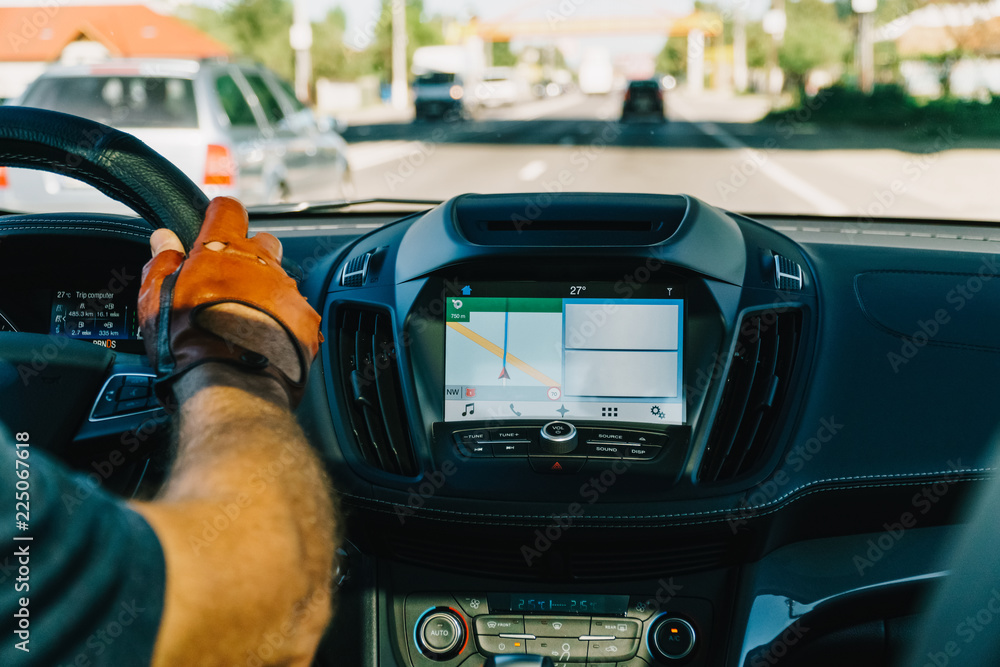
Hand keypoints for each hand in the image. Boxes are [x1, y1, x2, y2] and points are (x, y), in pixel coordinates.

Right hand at [139, 197, 321, 406]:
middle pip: (263, 243)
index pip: (228, 210)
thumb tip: (163, 238)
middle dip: (249, 254)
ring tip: (246, 318)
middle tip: (230, 280)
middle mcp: (261, 264)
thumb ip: (162, 263)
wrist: (233, 384)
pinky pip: (297, 312)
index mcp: (222, 251)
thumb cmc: (190, 342)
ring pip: (281, 278)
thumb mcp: (157, 299)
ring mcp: (288, 291)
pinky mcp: (306, 320)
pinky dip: (284, 321)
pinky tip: (267, 339)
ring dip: (266, 291)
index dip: (221, 214)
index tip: (215, 222)